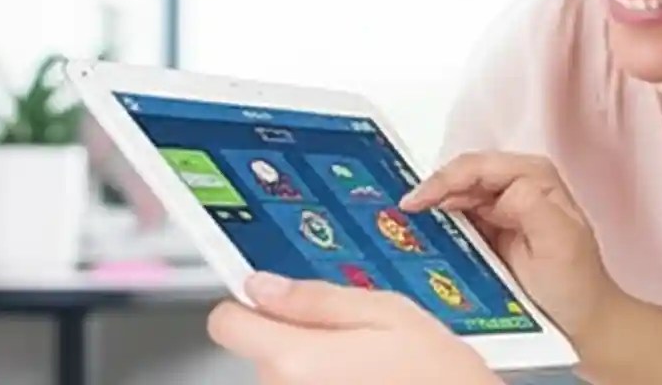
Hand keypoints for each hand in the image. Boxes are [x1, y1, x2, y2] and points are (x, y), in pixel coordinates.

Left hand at [208, 272, 501, 384]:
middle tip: (351, 335)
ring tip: (366, 365)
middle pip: (260, 351)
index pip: (225, 323)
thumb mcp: (385, 312)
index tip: (270, 299)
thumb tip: (263, 287)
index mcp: (296, 357)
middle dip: (295, 337)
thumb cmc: (435, 374)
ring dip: (313, 367)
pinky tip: (363, 383)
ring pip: (284, 376)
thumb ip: (316, 299)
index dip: (247, 305)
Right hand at [401, 152, 626, 343]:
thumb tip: (501, 192)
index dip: (444, 181)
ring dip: (430, 210)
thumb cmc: (577, 282)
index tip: (415, 203)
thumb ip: (533, 208)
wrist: (581, 321)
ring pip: (454, 197)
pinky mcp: (488, 231)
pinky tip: (420, 238)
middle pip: (461, 177)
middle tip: (400, 215)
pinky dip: (437, 227)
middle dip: (431, 193)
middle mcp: (515, 184)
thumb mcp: (560, 242)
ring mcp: (500, 207)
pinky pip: (456, 220)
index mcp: (533, 176)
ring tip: (401, 224)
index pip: (478, 166)